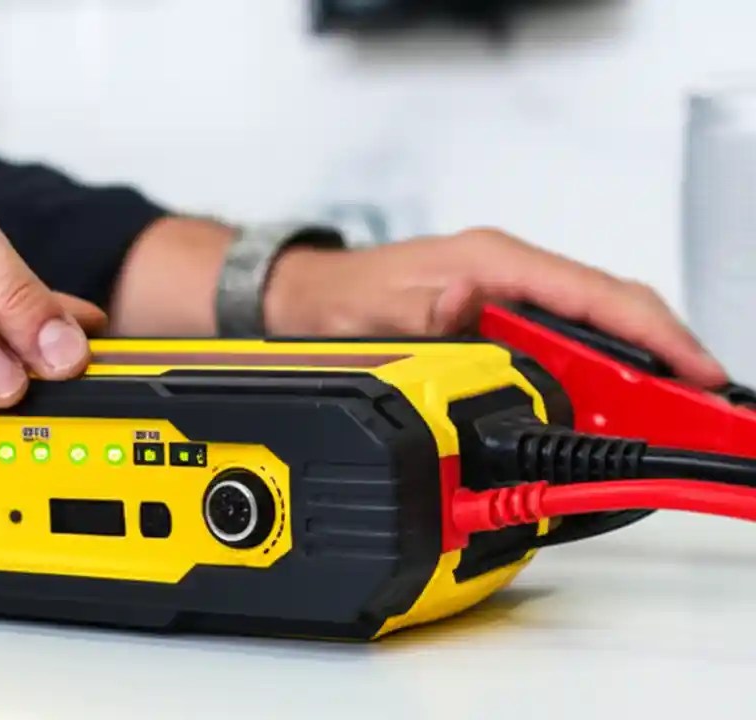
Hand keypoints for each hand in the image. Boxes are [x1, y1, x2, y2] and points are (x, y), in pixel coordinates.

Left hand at [263, 227, 727, 387]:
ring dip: (635, 367)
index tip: (694, 373)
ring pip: (592, 327)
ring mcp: (505, 295)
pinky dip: (598, 371)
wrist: (304, 300)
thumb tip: (472, 310)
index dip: (654, 335)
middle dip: (662, 355)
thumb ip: (430, 321)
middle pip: (609, 311)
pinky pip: (565, 342)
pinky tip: (612, 402)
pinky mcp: (498, 318)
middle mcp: (508, 273)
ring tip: (670, 414)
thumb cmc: (342, 299)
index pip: (594, 295)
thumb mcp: (381, 317)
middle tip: (698, 408)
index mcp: (492, 262)